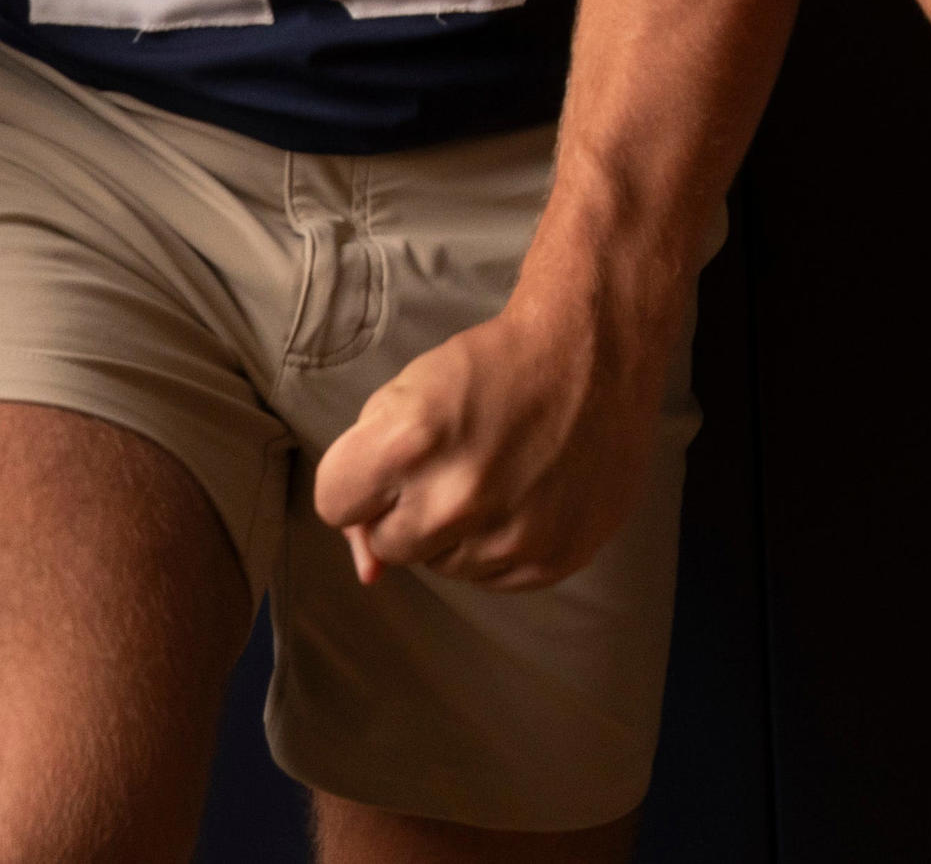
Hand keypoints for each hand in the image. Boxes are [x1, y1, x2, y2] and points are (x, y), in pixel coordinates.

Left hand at [310, 288, 666, 592]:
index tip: (390, 463)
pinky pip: (492, 579)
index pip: (334, 505)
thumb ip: (365, 477)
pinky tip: (522, 496)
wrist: (596, 353)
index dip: (359, 482)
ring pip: (441, 566)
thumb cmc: (494, 365)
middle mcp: (457, 500)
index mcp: (410, 445)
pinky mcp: (552, 559)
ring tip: (493, 476)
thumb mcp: (407, 393)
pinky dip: (498, 545)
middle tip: (450, 464)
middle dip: (406, 509)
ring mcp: (509, 537)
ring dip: (454, 531)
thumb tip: (368, 572)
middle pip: (388, 544)